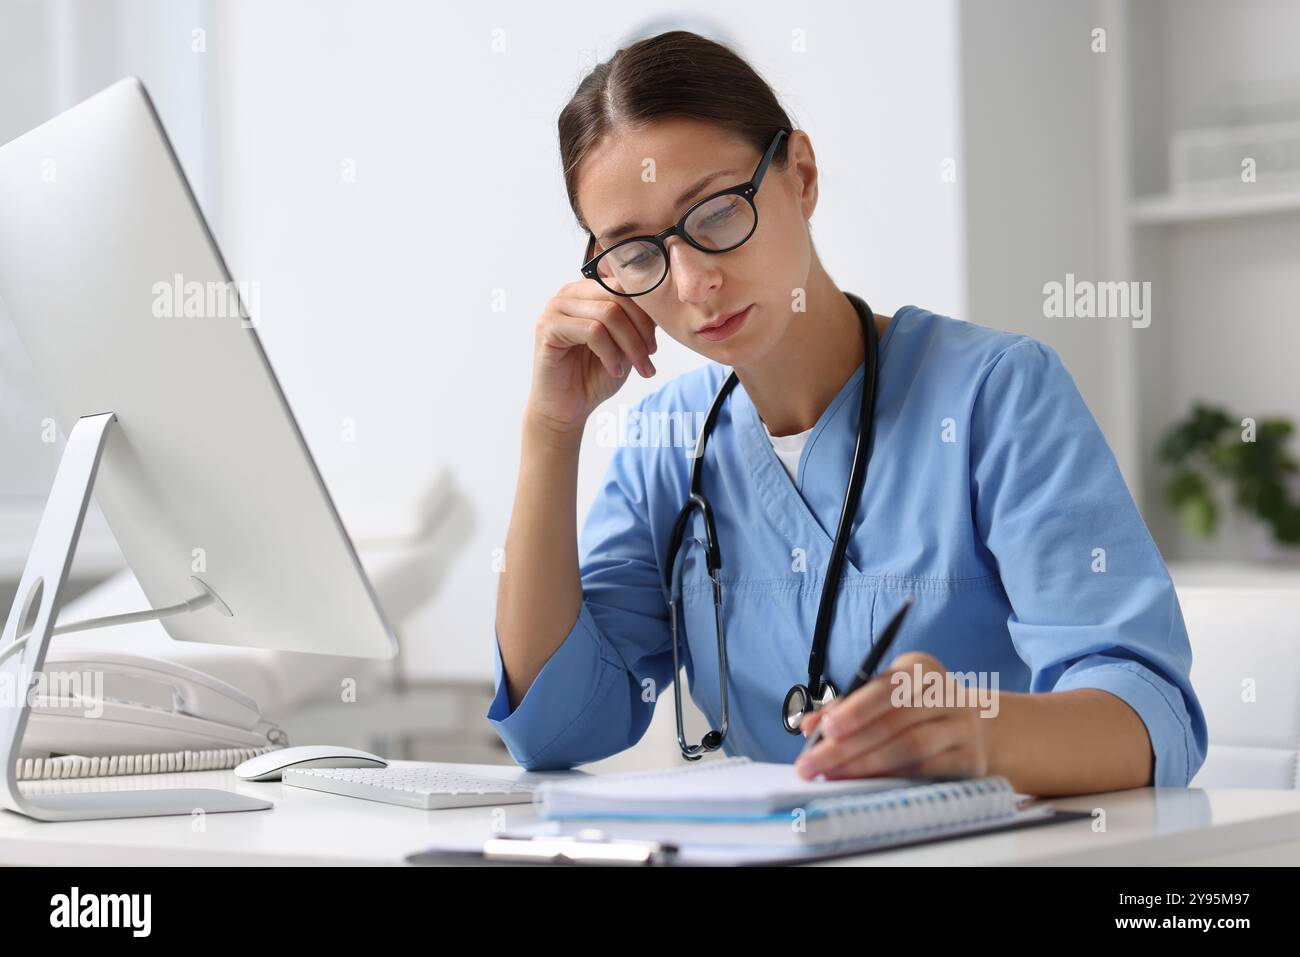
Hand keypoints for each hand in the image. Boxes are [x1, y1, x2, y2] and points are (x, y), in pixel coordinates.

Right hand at [525, 278, 657, 437]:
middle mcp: (570, 293)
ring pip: (608, 313)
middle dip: (640, 330)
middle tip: (649, 357)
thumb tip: (658, 306)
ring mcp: (556, 308)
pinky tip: (614, 370)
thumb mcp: (625, 344)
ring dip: (629, 344)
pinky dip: (610, 353)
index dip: (646, 314)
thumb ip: (636, 321)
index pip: (625, 285)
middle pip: (618, 296)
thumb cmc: (595, 375)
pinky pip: (592, 331)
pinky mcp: (547, 327)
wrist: (568, 407)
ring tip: (636, 367)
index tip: (653, 346)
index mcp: (588, 290)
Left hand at [794, 652, 992, 780]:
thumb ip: (844, 709)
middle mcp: (946, 692)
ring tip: (834, 775)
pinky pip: (927, 769)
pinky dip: (893, 777)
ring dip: (866, 764)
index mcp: (920, 668)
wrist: (971, 730)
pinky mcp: (971, 758)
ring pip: (910, 746)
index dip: (854, 710)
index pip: (885, 688)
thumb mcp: (881, 699)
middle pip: (893, 721)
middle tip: (814, 764)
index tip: (824, 730)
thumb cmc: (912, 712)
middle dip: (847, 746)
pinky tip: (866, 784)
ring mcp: (963, 726)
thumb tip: (809, 726)